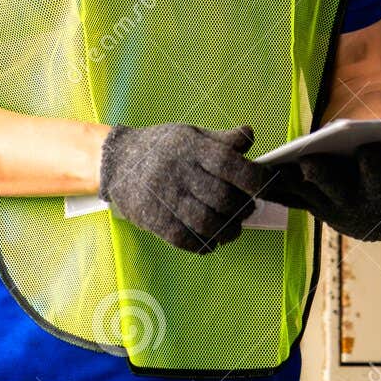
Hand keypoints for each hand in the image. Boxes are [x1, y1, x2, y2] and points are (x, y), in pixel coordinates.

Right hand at [97, 122, 286, 253]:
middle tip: (246, 211)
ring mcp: (165, 196)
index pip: (229, 163)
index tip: (263, 186)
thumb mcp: (190, 135)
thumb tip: (250, 135)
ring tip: (232, 229)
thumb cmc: (161, 148)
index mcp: (191, 147)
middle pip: (222, 198)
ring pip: (207, 223)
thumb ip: (222, 140)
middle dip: (242, 209)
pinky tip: (211, 241)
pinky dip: (204, 245)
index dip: (253, 178)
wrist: (117, 161)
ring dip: (227, 232)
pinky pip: (184, 239)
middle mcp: (178, 171)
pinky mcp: (153, 218)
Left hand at [256, 142, 380, 241]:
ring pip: (304, 192)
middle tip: (310, 162)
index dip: (374, 162)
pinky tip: (257, 168)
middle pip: (335, 188)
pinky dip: (270, 185)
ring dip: (287, 179)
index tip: (370, 146)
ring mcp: (326, 207)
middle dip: (324, 175)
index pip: (379, 176)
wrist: (378, 217)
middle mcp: (352, 207)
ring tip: (273, 160)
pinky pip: (286, 196)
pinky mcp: (307, 204)